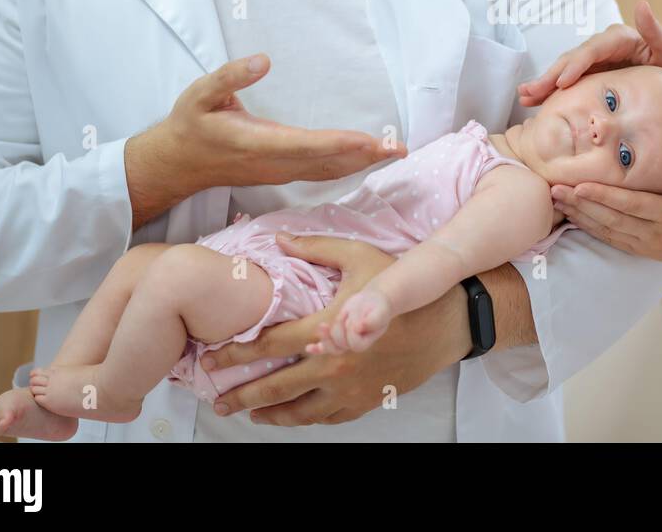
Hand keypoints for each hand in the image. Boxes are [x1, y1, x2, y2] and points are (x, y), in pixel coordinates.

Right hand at [125, 54, 406, 219]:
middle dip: (364, 157)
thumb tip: (263, 60)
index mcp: (255, 142)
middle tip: (399, 149)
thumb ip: (229, 77)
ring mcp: (277, 173)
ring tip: (393, 153)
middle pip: (325, 163)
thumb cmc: (190, 124)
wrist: (176, 164)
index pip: (305, 145)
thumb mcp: (199, 94)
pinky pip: (319, 174)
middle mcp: (272, 163)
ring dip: (361, 164)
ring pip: (326, 172)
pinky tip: (365, 161)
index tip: (369, 141)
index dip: (339, 144)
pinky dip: (346, 168)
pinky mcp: (280, 175)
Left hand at [199, 235, 469, 425]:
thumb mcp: (360, 257)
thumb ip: (316, 248)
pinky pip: (328, 418)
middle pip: (276, 387)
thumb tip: (277, 240)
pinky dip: (305, 420)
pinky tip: (293, 415)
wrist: (449, 321)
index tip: (211, 361)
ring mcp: (352, 388)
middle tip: (217, 399)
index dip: (235, 355)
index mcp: (329, 329)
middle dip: (240, 394)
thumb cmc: (406, 288)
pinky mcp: (367, 400)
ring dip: (268, 414)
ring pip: (299, 412)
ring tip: (248, 411)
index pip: (269, 347)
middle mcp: (336, 364)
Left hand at [308, 289, 393, 355]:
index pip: (354, 344)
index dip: (351, 332)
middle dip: (337, 331)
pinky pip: (324, 346)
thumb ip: (373, 321)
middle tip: (343, 314)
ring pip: (329, 346)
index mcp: (365, 342)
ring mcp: (343, 341)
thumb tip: (359, 327)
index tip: (356, 319)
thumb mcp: (380, 311)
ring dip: (326, 335)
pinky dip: (316, 348)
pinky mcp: (335, 335)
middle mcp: (353, 344)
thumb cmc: (379, 307)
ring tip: (331, 321)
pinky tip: (309, 348)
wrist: (373, 302)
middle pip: (339, 347)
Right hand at [517, 0, 661, 106]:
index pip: (593, 49)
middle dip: (550, 76)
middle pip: (572, 59)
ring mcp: (594, 63)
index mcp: (619, 38)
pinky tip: (532, 102)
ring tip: (524, 97)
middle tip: (530, 92)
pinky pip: (566, 84)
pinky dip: (550, 92)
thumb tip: (641, 4)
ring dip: (543, 84)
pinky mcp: (590, 76)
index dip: (576, 64)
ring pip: (563, 71)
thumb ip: (655, 30)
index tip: (562, 82)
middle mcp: (602, 47)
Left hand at [551, 173, 661, 279]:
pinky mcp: (639, 248)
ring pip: (605, 229)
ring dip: (579, 215)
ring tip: (555, 199)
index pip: (632, 204)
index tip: (581, 185)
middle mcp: (653, 232)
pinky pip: (609, 238)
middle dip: (580, 203)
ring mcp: (644, 242)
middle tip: (553, 188)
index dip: (605, 196)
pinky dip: (588, 227)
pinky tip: (572, 215)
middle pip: (611, 217)